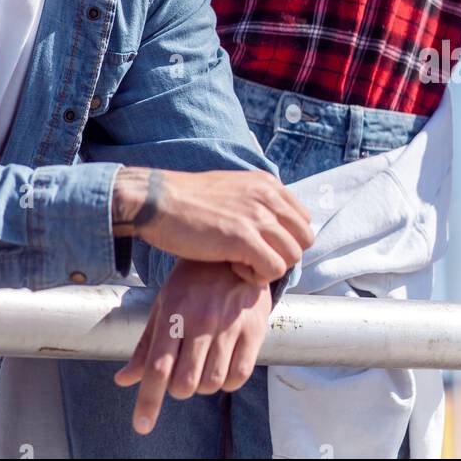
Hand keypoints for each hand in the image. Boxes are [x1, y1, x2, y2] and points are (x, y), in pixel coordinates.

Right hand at [112, 166, 313, 285]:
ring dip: (269, 267)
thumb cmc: (187, 201)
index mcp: (266, 183)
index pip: (302, 219)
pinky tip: (232, 268)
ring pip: (292, 256)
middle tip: (254, 260)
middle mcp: (267, 196)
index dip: (285, 239)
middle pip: (304, 239)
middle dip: (283, 255)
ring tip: (241, 263)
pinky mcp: (243, 238)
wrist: (156, 201)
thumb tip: (270, 227)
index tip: (261, 246)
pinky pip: (273, 269)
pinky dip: (256, 276)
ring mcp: (257, 216)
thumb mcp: (231, 189)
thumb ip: (254, 203)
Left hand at [114, 259, 271, 433]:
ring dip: (203, 386)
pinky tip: (223, 366)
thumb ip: (145, 346)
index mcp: (173, 312)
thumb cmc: (192, 282)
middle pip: (185, 382)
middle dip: (179, 390)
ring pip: (212, 383)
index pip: (158, 366)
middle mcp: (201, 320)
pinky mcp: (253, 329)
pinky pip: (239, 376)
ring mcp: (229, 325)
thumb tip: (123, 380)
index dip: (148, 400)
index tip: (142, 426)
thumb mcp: (164, 304)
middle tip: (182, 374)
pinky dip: (228, 382)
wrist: (235, 251)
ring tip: (203, 366)